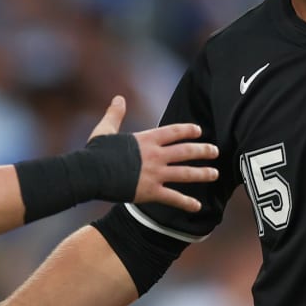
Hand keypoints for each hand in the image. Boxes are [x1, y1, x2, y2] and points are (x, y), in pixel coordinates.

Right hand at [90, 95, 217, 212]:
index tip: (199, 131)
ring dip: (202, 173)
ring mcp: (154, 174)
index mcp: (146, 140)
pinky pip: (172, 198)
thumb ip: (115, 114)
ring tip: (215, 174)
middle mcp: (155, 155)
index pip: (173, 132)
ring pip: (185, 174)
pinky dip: (186, 203)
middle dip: (203, 151)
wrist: (90, 173)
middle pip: (185, 151)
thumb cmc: (95, 152)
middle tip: (215, 151)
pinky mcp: (150, 192)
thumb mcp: (106, 129)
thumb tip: (118, 98)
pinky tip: (197, 206)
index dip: (188, 130)